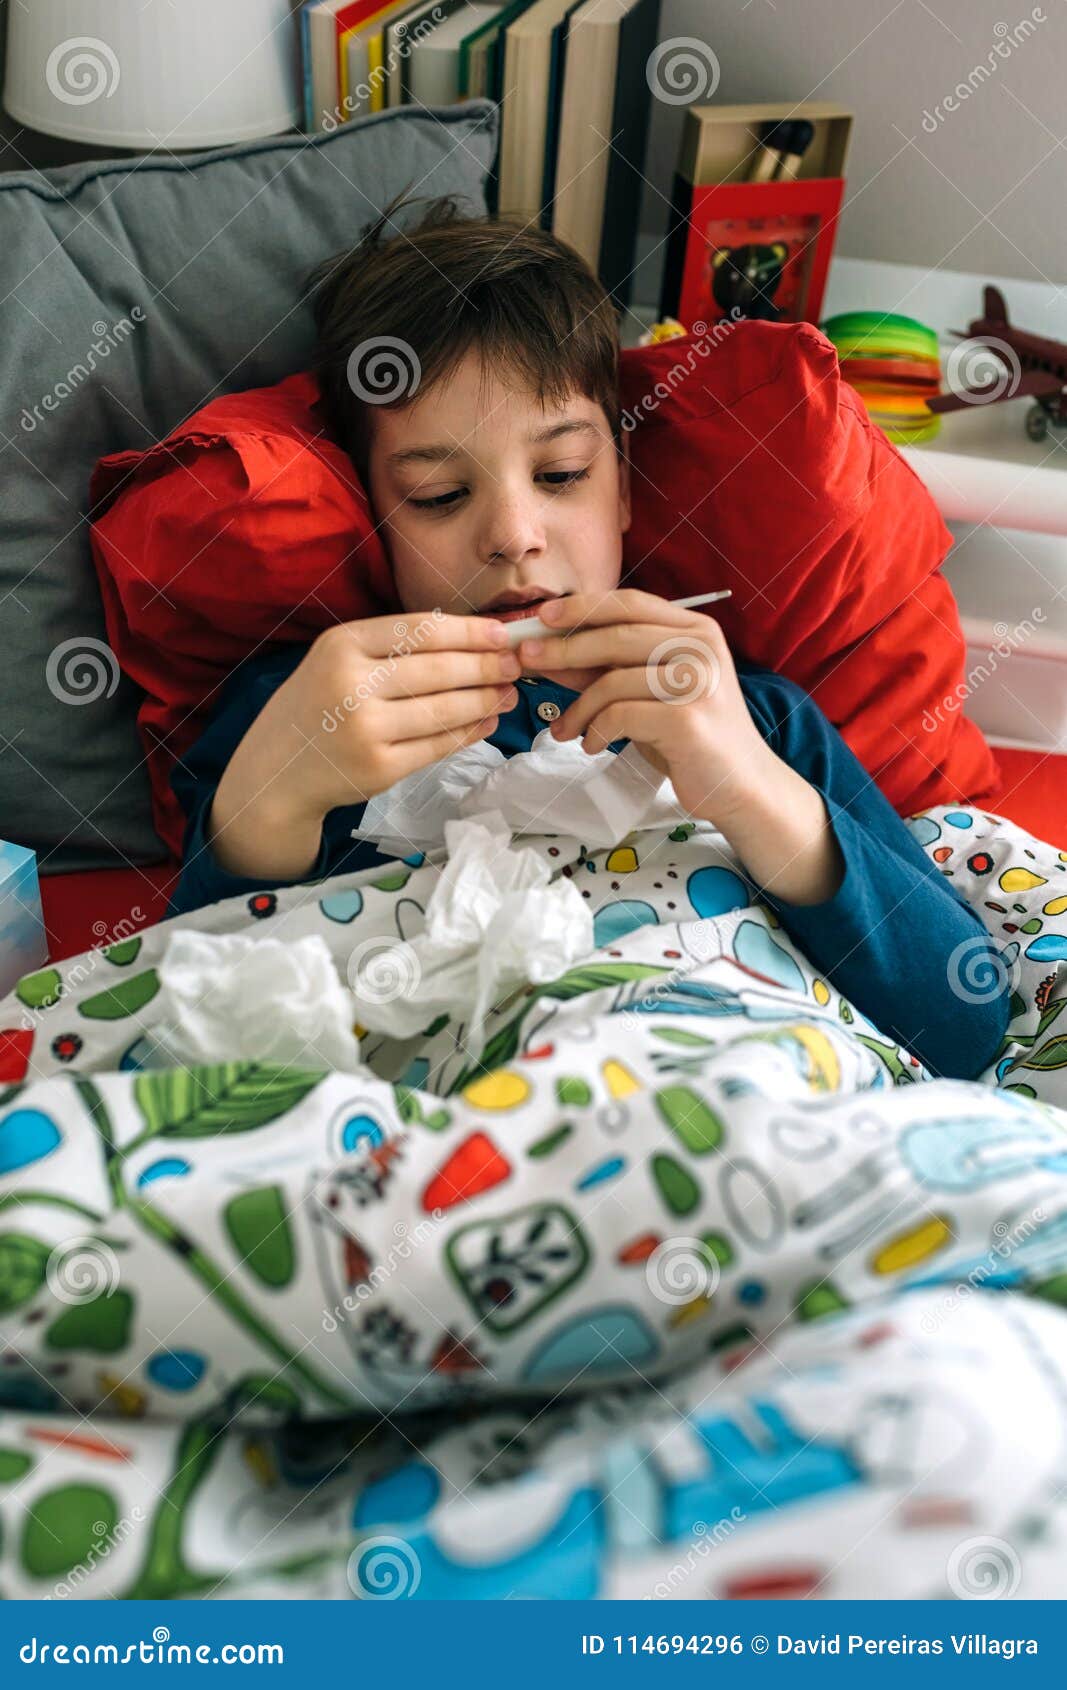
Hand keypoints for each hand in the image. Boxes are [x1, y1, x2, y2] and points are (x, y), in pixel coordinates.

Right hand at [209, 610, 519, 879]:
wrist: (275, 771)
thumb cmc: (317, 706)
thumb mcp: (338, 660)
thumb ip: (392, 647)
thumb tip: (470, 637)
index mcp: (342, 645)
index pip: (421, 630)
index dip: (469, 632)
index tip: (501, 635)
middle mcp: (350, 684)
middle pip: (438, 669)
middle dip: (486, 666)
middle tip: (516, 665)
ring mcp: (363, 730)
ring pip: (444, 709)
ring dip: (485, 700)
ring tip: (507, 692)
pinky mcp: (377, 769)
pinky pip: (437, 746)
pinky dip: (468, 733)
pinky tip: (486, 722)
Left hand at [519, 588, 843, 904]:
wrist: (739, 785)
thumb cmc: (689, 737)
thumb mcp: (646, 693)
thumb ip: (606, 668)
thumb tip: (547, 651)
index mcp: (694, 630)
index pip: (629, 603)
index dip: (582, 607)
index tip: (541, 617)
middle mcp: (701, 648)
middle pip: (616, 636)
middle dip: (563, 648)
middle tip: (526, 661)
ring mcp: (698, 683)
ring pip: (613, 680)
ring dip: (577, 708)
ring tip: (562, 730)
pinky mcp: (687, 721)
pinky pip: (621, 716)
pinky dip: (596, 731)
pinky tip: (592, 745)